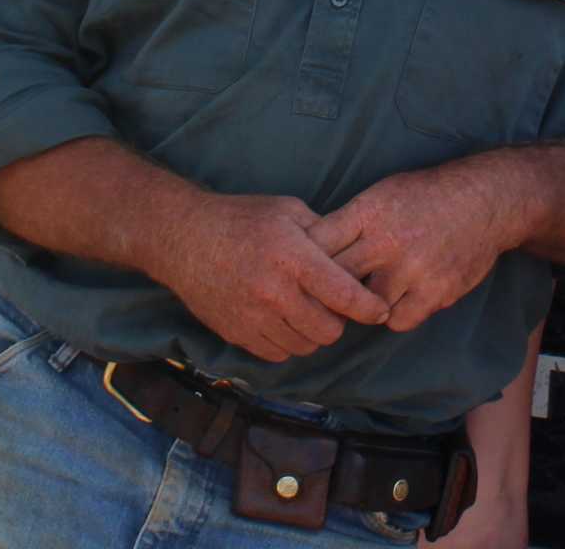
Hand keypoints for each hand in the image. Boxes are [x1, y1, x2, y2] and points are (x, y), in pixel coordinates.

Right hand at [151, 193, 390, 361]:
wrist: (184, 238)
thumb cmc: (240, 219)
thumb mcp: (287, 210)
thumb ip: (323, 233)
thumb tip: (351, 254)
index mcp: (293, 258)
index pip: (344, 296)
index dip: (369, 308)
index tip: (379, 310)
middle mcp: (275, 293)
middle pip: (328, 331)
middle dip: (338, 321)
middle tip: (333, 306)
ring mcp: (254, 317)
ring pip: (304, 346)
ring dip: (312, 333)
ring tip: (306, 311)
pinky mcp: (237, 334)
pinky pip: (277, 354)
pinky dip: (288, 342)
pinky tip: (284, 321)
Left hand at [306, 161, 520, 332]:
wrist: (485, 200)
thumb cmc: (425, 195)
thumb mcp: (382, 192)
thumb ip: (350, 220)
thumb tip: (311, 248)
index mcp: (369, 211)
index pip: (318, 242)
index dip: (302, 261)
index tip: (298, 272)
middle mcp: (388, 241)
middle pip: (336, 279)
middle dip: (324, 291)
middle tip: (321, 298)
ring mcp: (413, 269)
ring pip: (365, 306)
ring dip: (361, 307)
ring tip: (361, 301)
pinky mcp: (436, 291)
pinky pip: (398, 321)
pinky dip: (393, 316)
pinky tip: (395, 303)